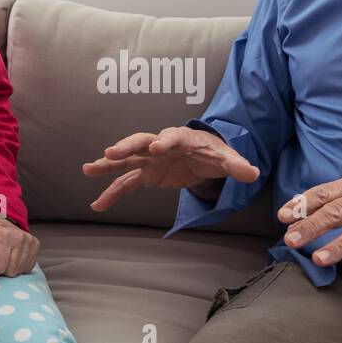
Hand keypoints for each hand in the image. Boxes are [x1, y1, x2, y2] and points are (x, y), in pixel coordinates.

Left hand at [0, 211, 39, 282]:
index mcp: (3, 236)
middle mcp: (20, 237)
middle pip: (10, 272)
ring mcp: (30, 241)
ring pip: (19, 272)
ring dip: (8, 268)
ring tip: (1, 255)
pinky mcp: (35, 245)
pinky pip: (27, 268)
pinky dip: (17, 266)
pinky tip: (10, 255)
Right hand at [82, 126, 260, 210]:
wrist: (203, 156)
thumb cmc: (214, 153)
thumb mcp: (228, 159)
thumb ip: (238, 166)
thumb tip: (253, 173)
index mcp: (182, 138)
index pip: (172, 137)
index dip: (164, 141)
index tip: (155, 147)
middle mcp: (160, 145)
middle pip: (141, 142)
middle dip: (126, 147)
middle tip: (111, 152)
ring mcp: (149, 160)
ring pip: (126, 161)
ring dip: (108, 165)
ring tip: (88, 170)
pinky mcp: (145, 174)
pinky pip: (125, 184)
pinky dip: (111, 193)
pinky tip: (98, 205)